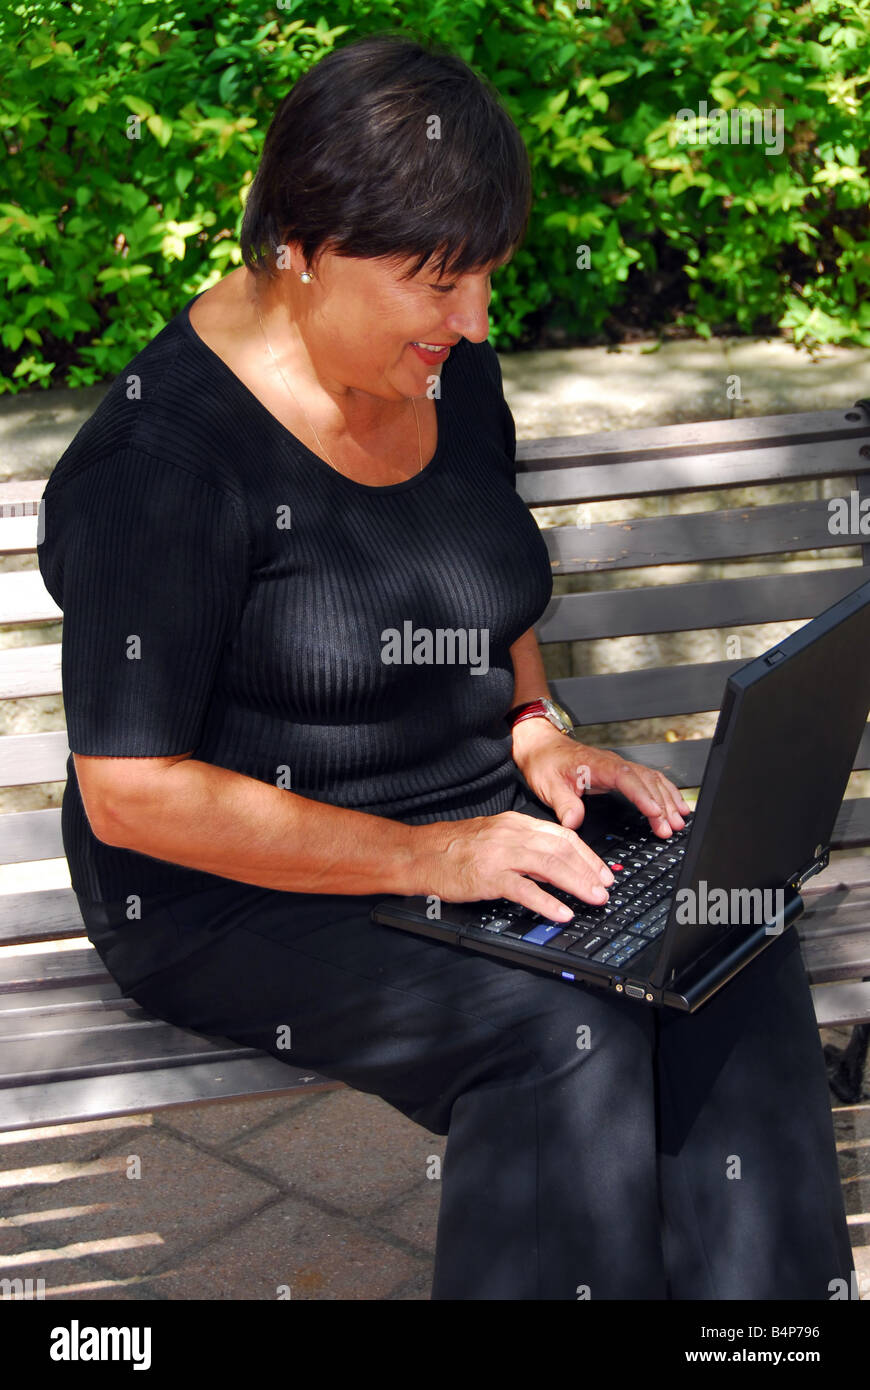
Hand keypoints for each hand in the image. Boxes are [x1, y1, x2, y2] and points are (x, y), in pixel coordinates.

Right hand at [418, 810, 615, 921]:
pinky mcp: (487, 877)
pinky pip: (524, 889)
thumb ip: (525, 846)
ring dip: (577, 884)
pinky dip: (547, 902)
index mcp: (515, 824)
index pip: (562, 836)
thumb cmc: (454, 848)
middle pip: (561, 850)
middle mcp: (511, 835)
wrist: (419, 853)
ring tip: (594, 899)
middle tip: (606, 888)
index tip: (603, 871)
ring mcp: (500, 855)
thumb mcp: (495, 837)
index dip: (587, 855)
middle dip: (589, 871)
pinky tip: (562, 913)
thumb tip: (556, 864)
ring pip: (549, 866)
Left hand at [511, 719, 690, 837]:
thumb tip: (574, 822)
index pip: (627, 778)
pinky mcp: (621, 774)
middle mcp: (614, 764)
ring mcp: (620, 767)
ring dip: (668, 800)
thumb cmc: (546, 763)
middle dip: (662, 804)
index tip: (655, 813)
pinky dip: (665, 793)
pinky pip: (649, 781)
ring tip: (680, 820)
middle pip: (646, 781)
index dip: (643, 796)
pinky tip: (675, 805)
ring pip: (652, 780)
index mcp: (598, 765)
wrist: (542, 748)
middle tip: (671, 827)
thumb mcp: (548, 785)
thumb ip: (563, 804)